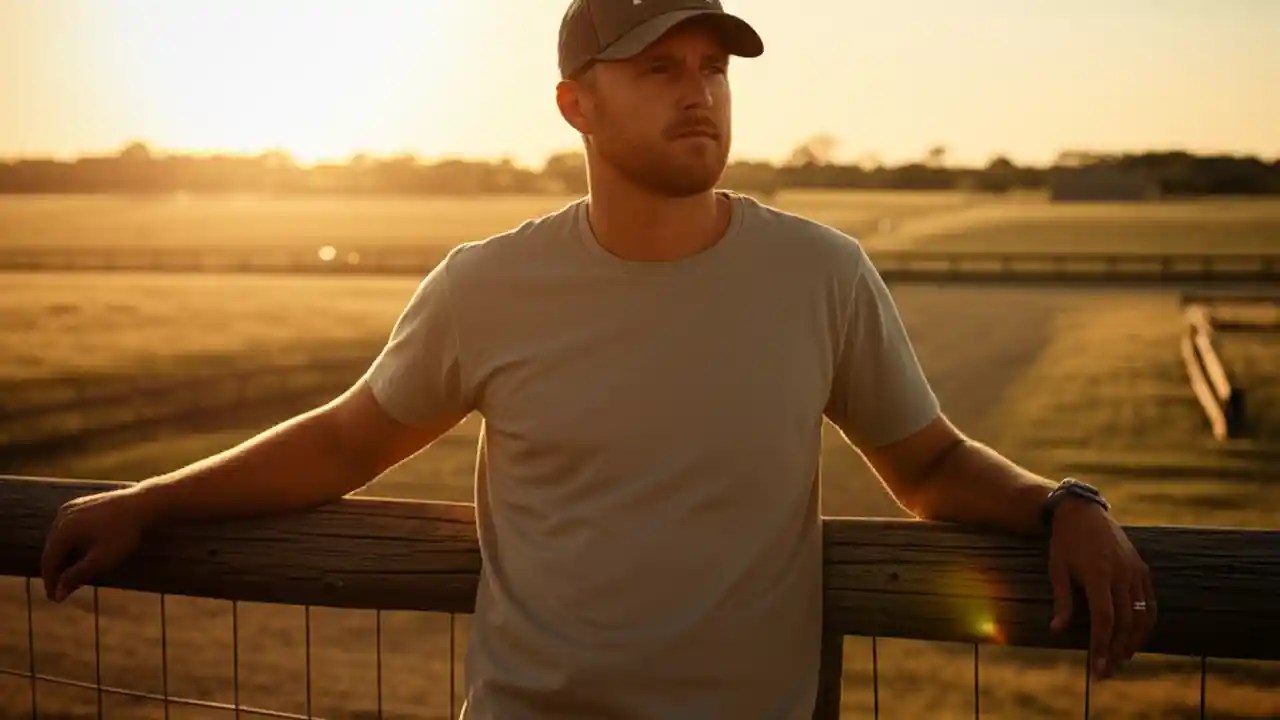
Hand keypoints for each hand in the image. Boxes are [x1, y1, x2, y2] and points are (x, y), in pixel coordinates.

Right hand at [41, 486, 153, 602]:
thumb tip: (58, 593)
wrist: (142, 504)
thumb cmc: (124, 533)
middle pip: (51, 550)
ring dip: (62, 557)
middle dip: (55, 571)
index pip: (48, 561)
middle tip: (60, 591)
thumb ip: (78, 576)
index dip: (51, 582)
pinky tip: (77, 554)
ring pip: (58, 539)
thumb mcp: (102, 559)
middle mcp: (61, 517)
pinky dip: (69, 544)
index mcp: (63, 530)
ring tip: (67, 576)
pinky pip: (67, 528)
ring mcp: (69, 508)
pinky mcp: (79, 504)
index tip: (55, 599)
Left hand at [1047, 499, 1155, 679]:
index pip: (1104, 619)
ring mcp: (1135, 571)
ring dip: (1133, 642)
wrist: (1082, 512)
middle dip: (1116, 651)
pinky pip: (1150, 602)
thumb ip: (1062, 601)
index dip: (1101, 645)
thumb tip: (1057, 631)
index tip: (1096, 667)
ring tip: (1120, 660)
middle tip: (1106, 672)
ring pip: (1141, 615)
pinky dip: (1146, 624)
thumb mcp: (1057, 569)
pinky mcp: (1142, 569)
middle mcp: (1120, 574)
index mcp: (1097, 574)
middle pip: (1124, 622)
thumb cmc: (1064, 543)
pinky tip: (1136, 638)